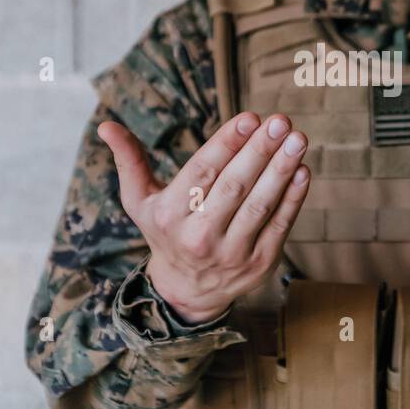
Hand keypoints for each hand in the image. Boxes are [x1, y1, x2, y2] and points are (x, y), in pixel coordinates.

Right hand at [96, 112, 311, 322]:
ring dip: (281, 170)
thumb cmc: (164, 231)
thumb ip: (129, 161)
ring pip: (260, 205)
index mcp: (169, 215)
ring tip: (297, 139)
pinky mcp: (259, 263)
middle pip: (233, 187)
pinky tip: (303, 169)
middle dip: (259, 152)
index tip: (250, 117)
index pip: (201, 173)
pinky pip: (279, 225)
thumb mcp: (138, 200)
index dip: (227, 144)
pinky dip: (294, 198)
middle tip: (279, 121)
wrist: (185, 291)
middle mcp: (199, 236)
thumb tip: (106, 126)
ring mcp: (232, 252)